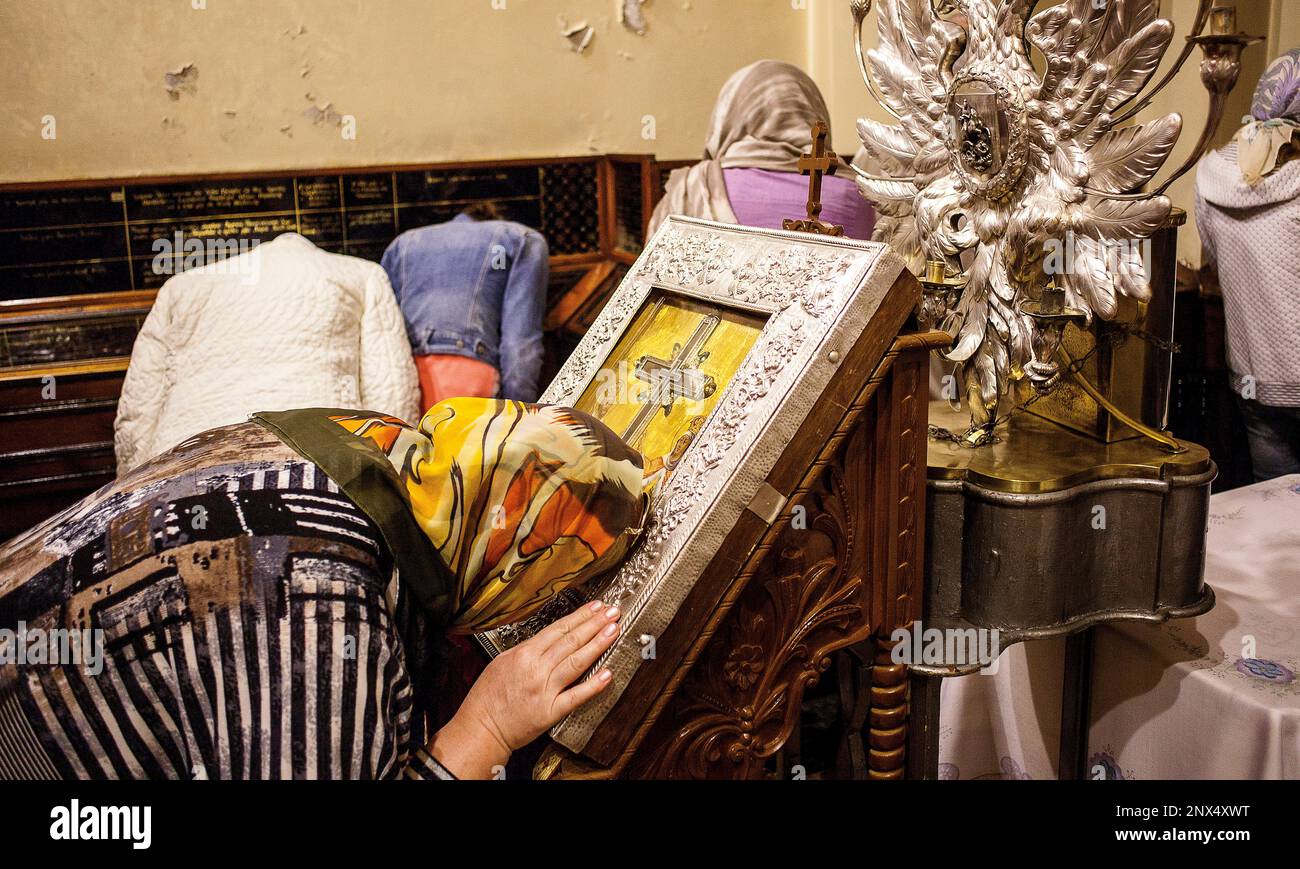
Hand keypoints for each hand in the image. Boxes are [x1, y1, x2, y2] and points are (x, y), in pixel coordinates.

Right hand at [429, 600, 620, 778]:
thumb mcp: (501, 663)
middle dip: (594, 624)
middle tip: (613, 612)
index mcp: (523, 654)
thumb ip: (526, 651)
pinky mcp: (550, 711)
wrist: (480, 728)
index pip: (558, 629)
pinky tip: (607, 674)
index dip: (580, 616)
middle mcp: (536, 669)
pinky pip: (575, 696)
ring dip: (597, 644)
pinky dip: (593, 685)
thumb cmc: (487, 698)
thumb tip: (546, 640)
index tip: (595, 607)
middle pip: (571, 641)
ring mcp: (544, 689)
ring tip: (613, 631)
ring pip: (576, 662)